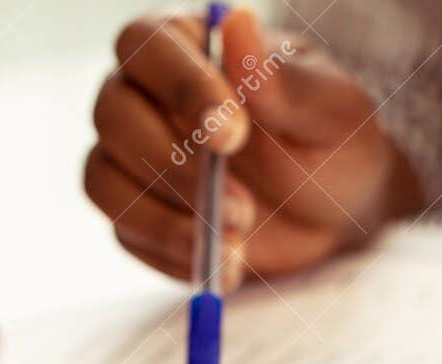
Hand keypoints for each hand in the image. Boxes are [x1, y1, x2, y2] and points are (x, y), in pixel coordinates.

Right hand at [85, 6, 419, 287]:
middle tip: (241, 205)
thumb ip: (282, 80)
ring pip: (105, 181)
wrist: (337, 210)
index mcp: (187, 45)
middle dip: (173, 167)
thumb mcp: (328, 110)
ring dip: (166, 220)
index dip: (180, 88)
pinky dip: (174, 254)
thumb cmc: (332, 142)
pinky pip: (127, 233)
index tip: (233, 135)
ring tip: (238, 242)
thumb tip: (236, 23)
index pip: (147, 45)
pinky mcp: (135, 214)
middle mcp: (145, 95)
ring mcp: (132, 159)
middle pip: (112, 115)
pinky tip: (226, 262)